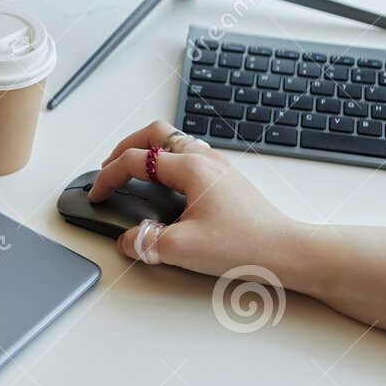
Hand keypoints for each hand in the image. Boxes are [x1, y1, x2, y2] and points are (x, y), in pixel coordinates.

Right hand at [88, 120, 311, 281]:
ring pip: (173, 141)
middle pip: (154, 133)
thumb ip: (146, 242)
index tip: (97, 195)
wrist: (287, 252)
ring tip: (134, 173)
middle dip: (125, 147)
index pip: (135, 161)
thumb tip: (128, 240)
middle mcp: (205, 160)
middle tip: (110, 167)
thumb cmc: (246, 245)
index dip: (108, 177)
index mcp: (191, 168)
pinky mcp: (226, 180)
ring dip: (148, 152)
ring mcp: (218, 167)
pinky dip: (167, 163)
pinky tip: (165, 187)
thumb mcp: (183, 249)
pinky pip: (188, 156)